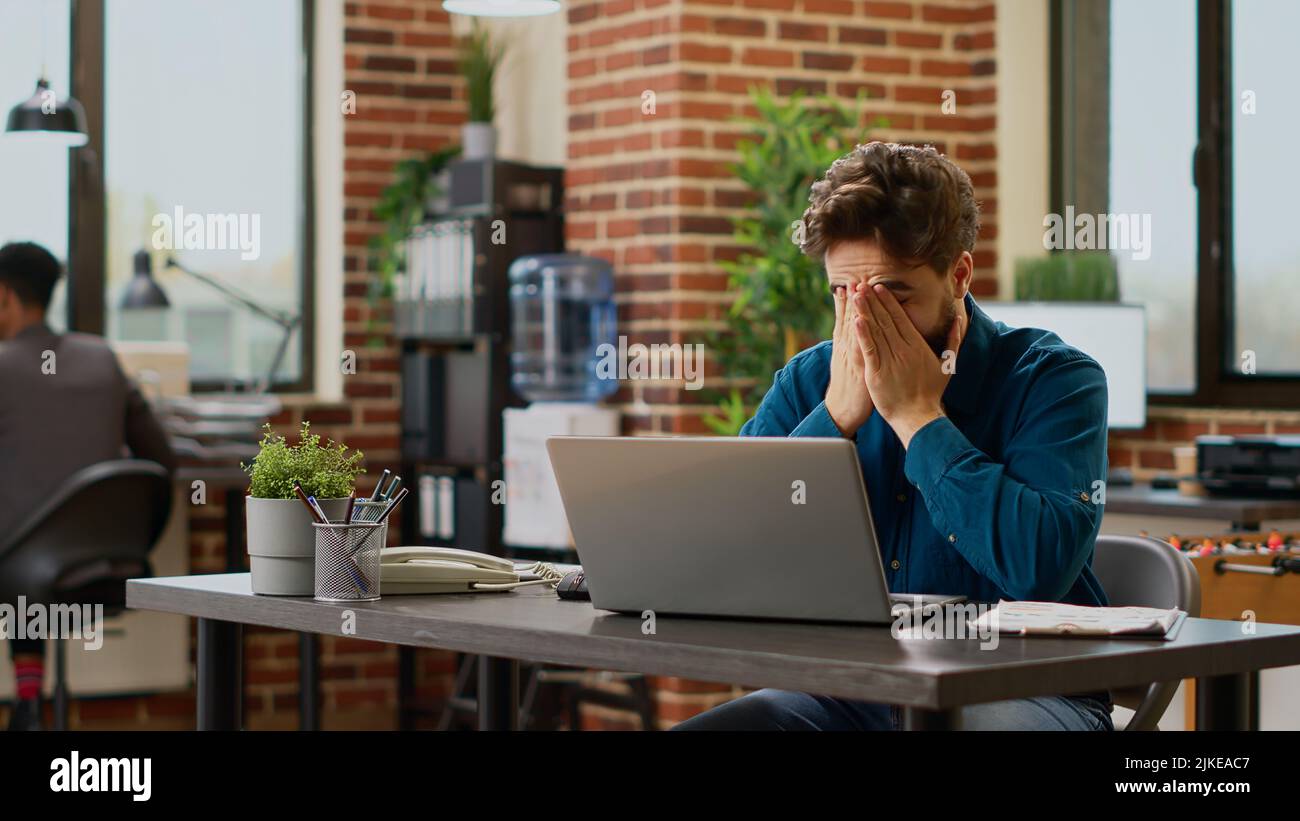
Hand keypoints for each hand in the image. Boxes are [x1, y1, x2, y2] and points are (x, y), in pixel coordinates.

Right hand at [824, 283, 873, 437]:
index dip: (849, 301)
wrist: (843, 409)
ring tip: (854, 290)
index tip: (852, 283)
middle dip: (852, 299)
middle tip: (854, 279)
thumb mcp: (848, 362)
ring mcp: (851, 356)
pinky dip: (857, 332)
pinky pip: (858, 346)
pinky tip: (857, 319)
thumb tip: (857, 328)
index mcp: (845, 345)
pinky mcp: (858, 367)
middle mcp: (846, 347)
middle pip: (848, 318)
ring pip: (851, 328)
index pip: (846, 318)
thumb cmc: (850, 386)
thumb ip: (852, 344)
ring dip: (852, 309)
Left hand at [853, 284, 966, 448]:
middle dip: (872, 300)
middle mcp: (903, 350)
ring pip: (875, 331)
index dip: (888, 301)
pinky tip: (855, 320)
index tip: (878, 287)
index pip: (900, 317)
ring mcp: (889, 361)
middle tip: (861, 283)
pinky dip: (862, 335)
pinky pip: (869, 350)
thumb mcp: (947, 365)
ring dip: (864, 311)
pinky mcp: (877, 373)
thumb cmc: (931, 393)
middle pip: (885, 320)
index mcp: (917, 345)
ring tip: (855, 295)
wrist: (918, 416)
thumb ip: (953, 342)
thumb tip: (959, 322)